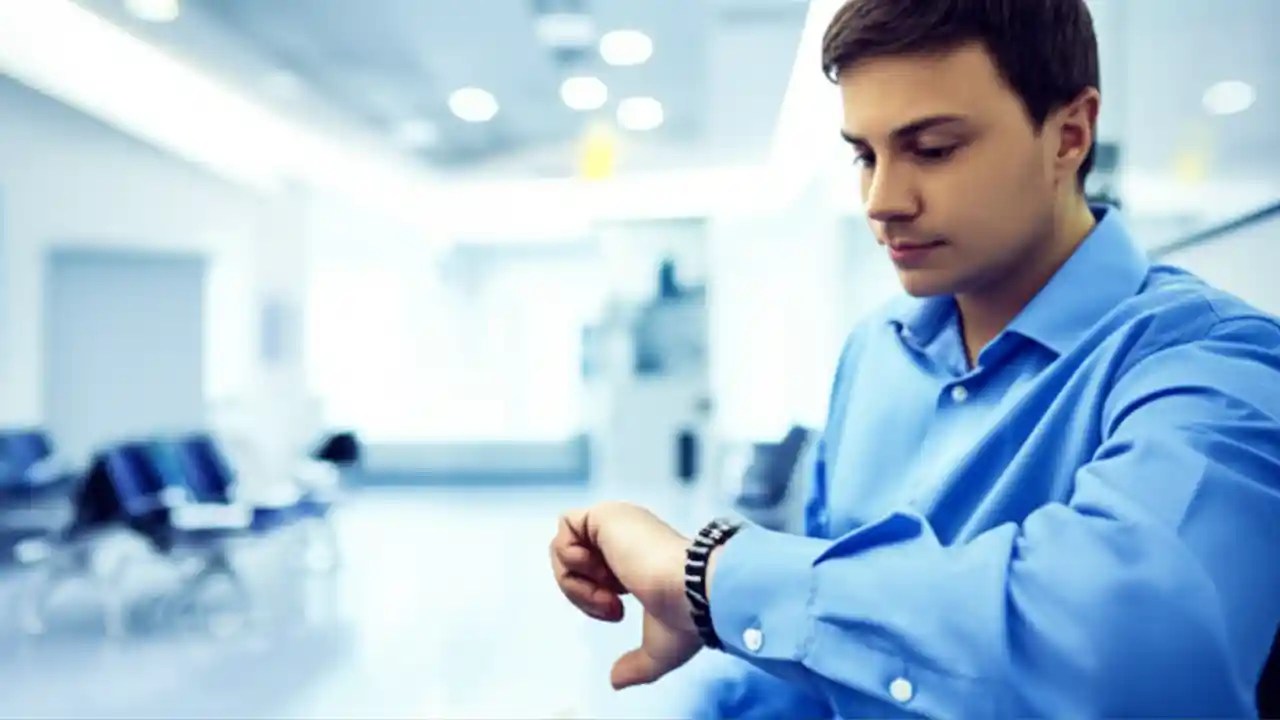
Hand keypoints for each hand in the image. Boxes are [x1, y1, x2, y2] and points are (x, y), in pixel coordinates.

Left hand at [549, 501, 706, 688]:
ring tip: (610, 591)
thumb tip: (615, 681)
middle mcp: (626, 538)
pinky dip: (571, 559)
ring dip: (579, 582)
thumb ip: (637, 664)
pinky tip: (602, 572)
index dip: (594, 598)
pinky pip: (563, 530)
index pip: (594, 574)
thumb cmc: (688, 616)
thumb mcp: (661, 648)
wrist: (693, 591)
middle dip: (584, 593)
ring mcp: (616, 524)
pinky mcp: (605, 515)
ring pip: (565, 549)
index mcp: (638, 559)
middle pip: (574, 563)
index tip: (620, 613)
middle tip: (614, 606)